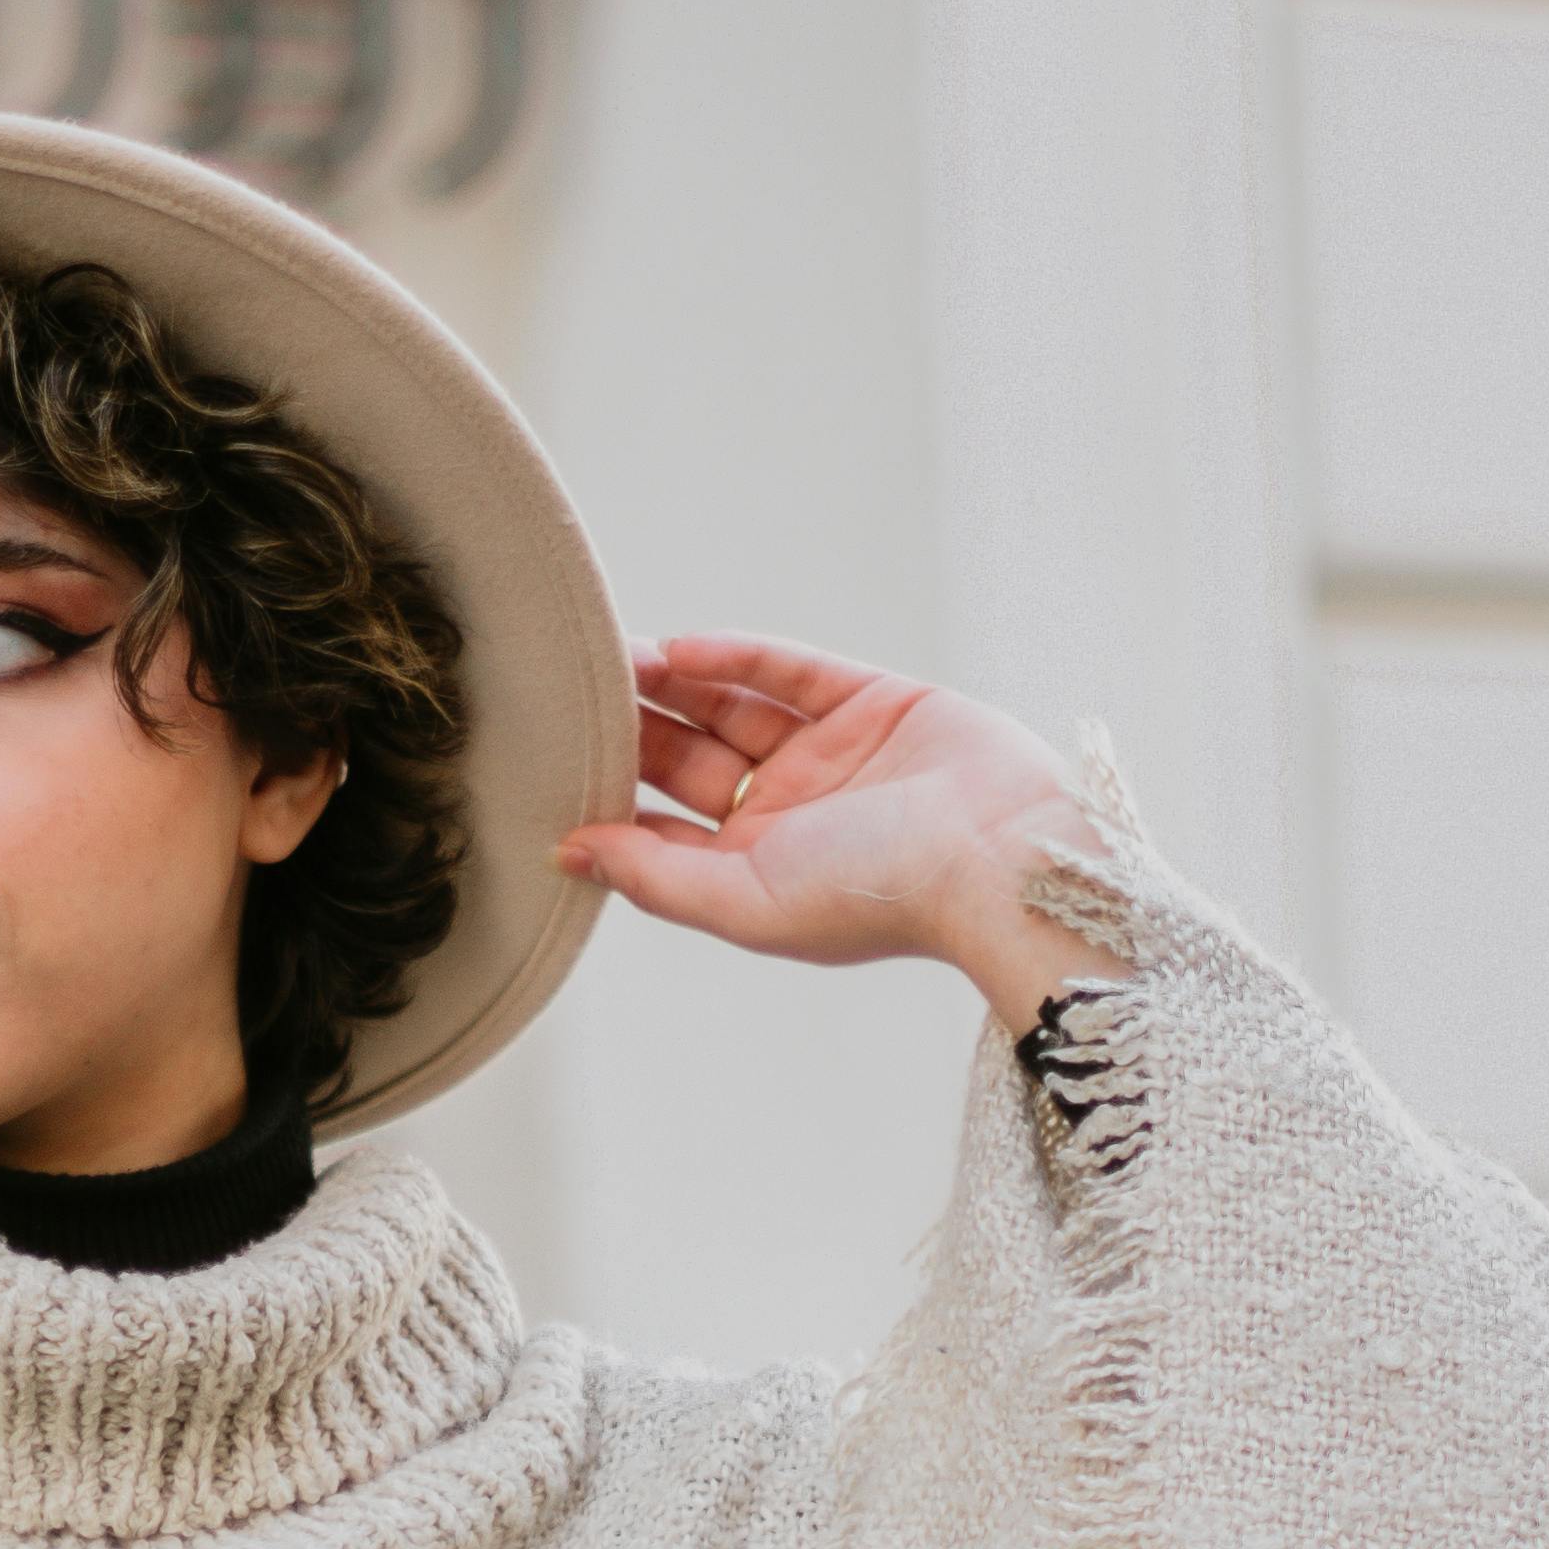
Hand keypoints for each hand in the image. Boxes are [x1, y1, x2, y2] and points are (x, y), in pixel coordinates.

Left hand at [558, 634, 1120, 1036]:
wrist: (998, 856)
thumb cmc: (876, 898)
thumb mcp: (746, 900)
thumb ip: (654, 877)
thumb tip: (566, 853)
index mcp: (759, 872)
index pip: (665, 830)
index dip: (609, 799)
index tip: (550, 767)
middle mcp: (791, 814)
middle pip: (690, 760)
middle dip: (633, 728)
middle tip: (568, 694)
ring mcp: (832, 754)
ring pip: (731, 707)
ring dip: (672, 684)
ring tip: (607, 658)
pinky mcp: (872, 700)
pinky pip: (787, 670)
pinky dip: (734, 655)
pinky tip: (677, 648)